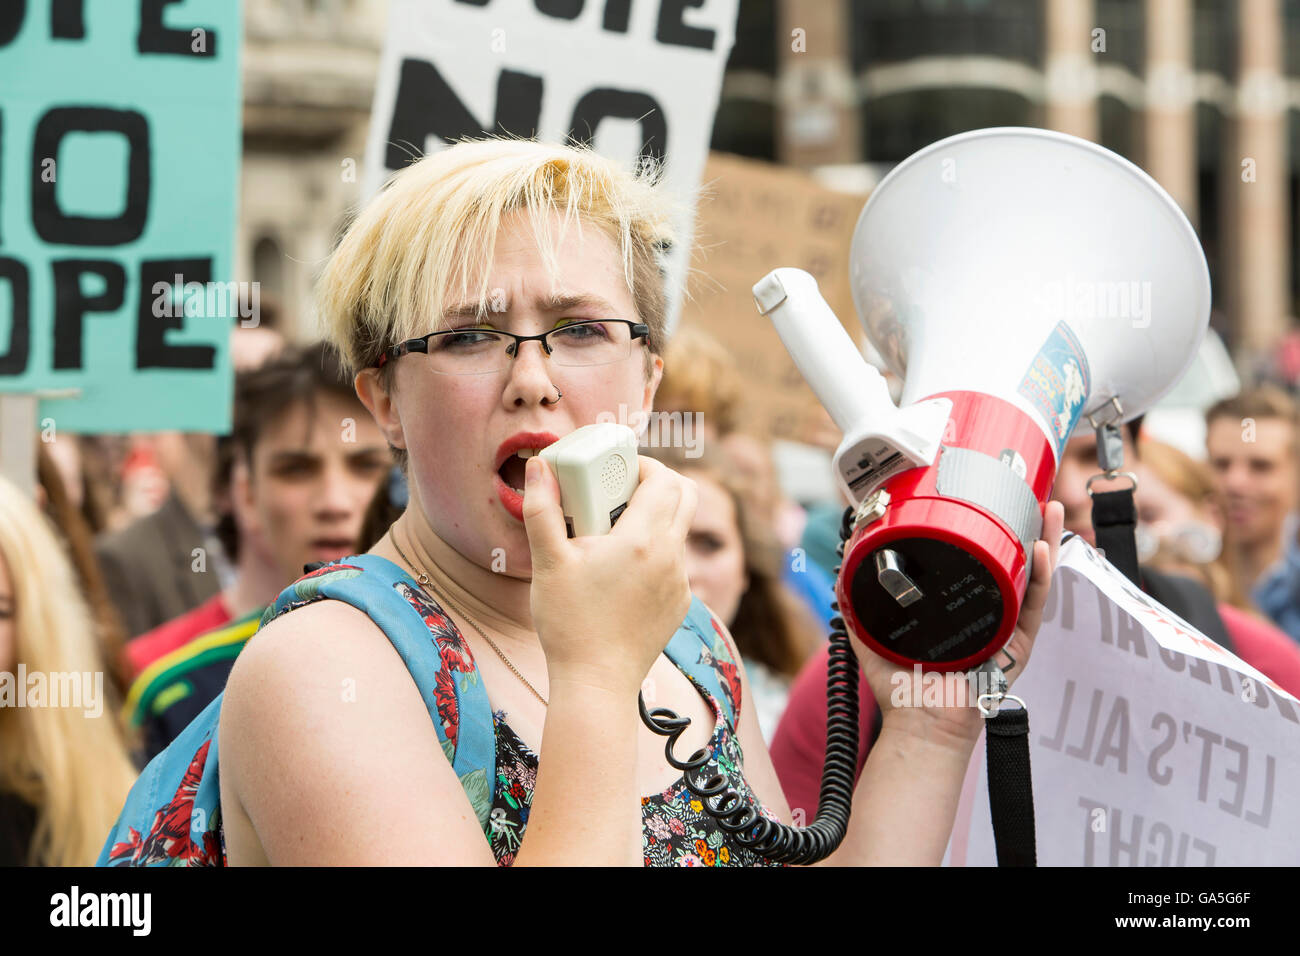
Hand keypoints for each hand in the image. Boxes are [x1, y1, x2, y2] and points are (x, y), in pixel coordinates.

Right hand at [522, 454, 697, 694]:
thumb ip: (542, 509)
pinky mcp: (680, 604)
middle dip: (656, 483)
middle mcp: (672, 556)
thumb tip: (539, 466)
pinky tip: (622, 570)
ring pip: (679, 530)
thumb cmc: (569, 623)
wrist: (596, 684)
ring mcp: (681, 582)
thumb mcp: (548, 563)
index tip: (615, 471)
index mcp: (644, 539)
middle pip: (685, 496)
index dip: (643, 465)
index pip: (664, 479)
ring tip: (613, 534)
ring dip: (655, 518)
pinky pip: (675, 562)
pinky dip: (655, 552)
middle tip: (619, 491)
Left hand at [854, 501, 1065, 747]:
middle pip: (1015, 564)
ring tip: (1048, 511)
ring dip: (1045, 543)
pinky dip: (1040, 580)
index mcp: (960, 611)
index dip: (992, 532)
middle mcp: (988, 617)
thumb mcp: (873, 631)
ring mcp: (1006, 632)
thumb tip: (846, 560)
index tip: (992, 499)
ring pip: (1032, 579)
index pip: (981, 563)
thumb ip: (858, 599)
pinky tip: (1041, 551)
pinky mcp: (1016, 650)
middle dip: (1028, 529)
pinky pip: (1032, 610)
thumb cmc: (900, 687)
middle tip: (1033, 495)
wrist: (917, 725)